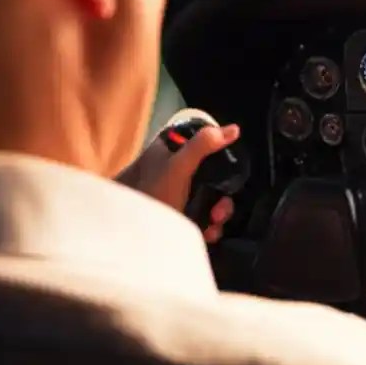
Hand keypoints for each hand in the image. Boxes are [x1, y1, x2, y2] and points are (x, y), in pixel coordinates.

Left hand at [121, 123, 240, 242]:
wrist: (131, 235)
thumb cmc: (151, 195)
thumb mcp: (177, 166)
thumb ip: (203, 144)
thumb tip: (233, 129)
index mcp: (168, 151)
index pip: (200, 143)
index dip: (218, 153)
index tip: (226, 167)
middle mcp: (173, 171)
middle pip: (212, 175)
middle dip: (222, 193)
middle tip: (219, 207)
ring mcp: (176, 196)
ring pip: (211, 199)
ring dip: (220, 211)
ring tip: (214, 221)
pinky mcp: (178, 218)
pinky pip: (205, 218)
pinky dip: (211, 226)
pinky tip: (208, 232)